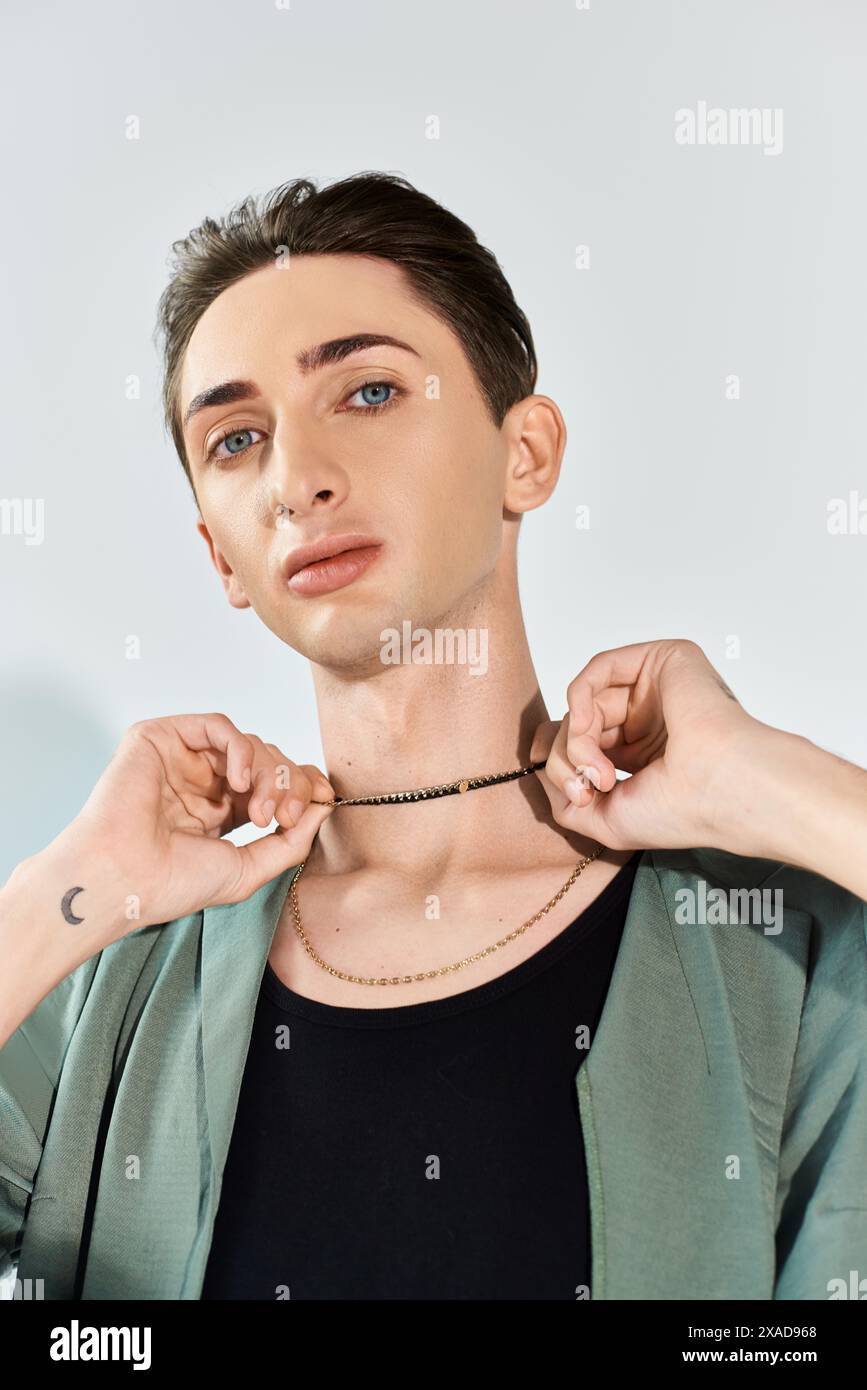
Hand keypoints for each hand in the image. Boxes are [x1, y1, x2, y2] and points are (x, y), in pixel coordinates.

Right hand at [60, 713, 334, 940]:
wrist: (125, 878)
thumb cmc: (173, 882)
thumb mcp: (250, 868)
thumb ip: (292, 840)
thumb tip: (324, 806)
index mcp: (222, 811)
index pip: (274, 783)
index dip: (303, 785)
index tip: (325, 799)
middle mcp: (204, 781)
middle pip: (269, 760)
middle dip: (289, 785)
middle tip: (284, 818)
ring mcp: (183, 758)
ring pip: (249, 742)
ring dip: (269, 773)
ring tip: (260, 811)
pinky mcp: (161, 738)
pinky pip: (217, 725)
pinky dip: (241, 748)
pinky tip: (241, 781)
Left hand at [530, 638, 787, 854]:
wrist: (718, 789)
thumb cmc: (679, 810)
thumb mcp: (605, 820)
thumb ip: (564, 798)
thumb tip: (542, 768)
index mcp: (644, 753)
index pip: (583, 746)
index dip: (564, 767)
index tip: (578, 796)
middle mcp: (649, 719)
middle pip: (578, 724)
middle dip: (567, 758)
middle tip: (587, 788)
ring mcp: (656, 689)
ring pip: (585, 701)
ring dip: (575, 739)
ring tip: (598, 770)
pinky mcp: (662, 660)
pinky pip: (598, 669)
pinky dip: (579, 700)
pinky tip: (587, 728)